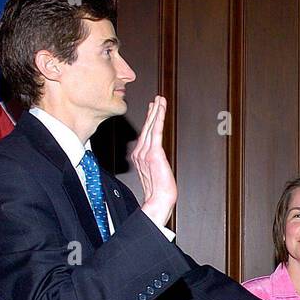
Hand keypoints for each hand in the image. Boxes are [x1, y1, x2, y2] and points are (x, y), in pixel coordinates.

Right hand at [134, 96, 176, 228]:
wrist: (158, 199)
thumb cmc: (158, 190)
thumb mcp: (155, 173)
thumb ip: (153, 162)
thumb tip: (157, 158)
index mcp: (139, 156)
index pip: (144, 134)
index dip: (149, 121)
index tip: (152, 110)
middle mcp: (139, 152)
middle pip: (146, 128)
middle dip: (152, 112)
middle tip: (156, 100)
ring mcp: (145, 152)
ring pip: (150, 126)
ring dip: (156, 111)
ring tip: (159, 100)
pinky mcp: (153, 153)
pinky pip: (156, 131)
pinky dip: (158, 118)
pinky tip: (160, 109)